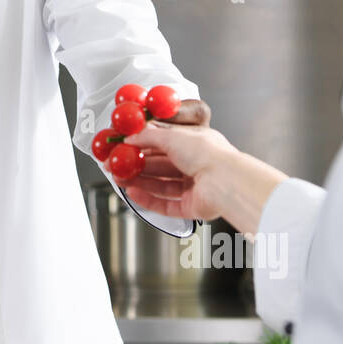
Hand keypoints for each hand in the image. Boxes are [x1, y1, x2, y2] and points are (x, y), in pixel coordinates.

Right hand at [115, 119, 284, 234]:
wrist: (225, 181)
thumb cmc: (208, 154)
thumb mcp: (172, 136)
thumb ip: (149, 136)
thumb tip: (132, 136)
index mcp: (195, 144)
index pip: (163, 143)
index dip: (142, 145)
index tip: (124, 147)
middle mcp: (196, 165)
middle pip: (160, 166)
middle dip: (137, 166)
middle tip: (117, 166)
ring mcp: (194, 187)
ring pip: (160, 185)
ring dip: (139, 182)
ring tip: (120, 179)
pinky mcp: (191, 207)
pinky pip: (166, 204)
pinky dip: (148, 199)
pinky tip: (134, 193)